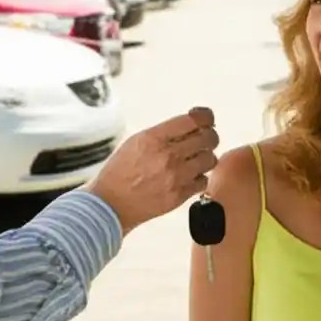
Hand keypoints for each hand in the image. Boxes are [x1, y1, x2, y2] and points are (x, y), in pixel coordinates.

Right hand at [87, 107, 219, 233]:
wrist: (111, 203)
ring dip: (205, 158)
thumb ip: (164, 133)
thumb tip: (190, 126)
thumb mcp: (137, 141)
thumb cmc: (120, 172)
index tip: (206, 119)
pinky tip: (189, 177)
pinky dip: (199, 178)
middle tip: (205, 140)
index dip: (205, 117)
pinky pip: (203, 181)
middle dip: (209, 136)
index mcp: (154, 138)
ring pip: (210, 159)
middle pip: (208, 138)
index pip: (193, 120)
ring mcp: (175, 176)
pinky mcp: (179, 195)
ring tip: (195, 160)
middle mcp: (167, 155)